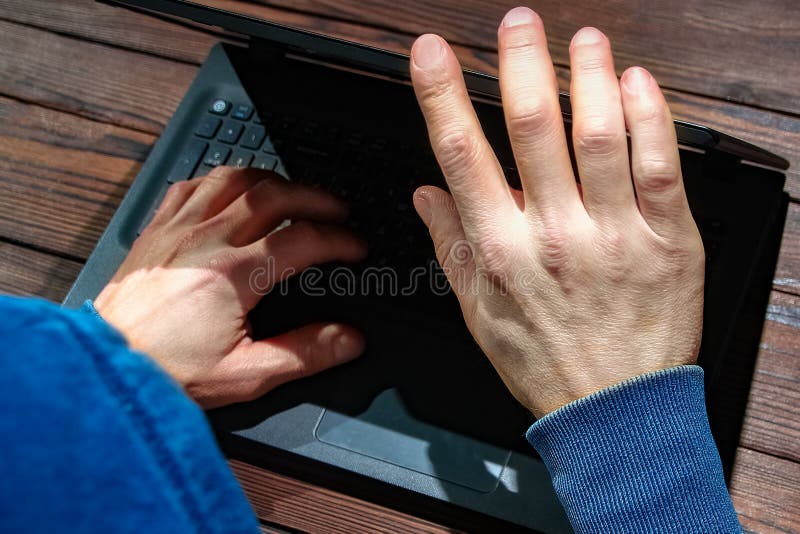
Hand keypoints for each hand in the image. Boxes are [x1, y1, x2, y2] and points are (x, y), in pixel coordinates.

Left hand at [95, 167, 366, 407]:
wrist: (104, 367)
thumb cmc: (167, 372)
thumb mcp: (245, 375)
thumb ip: (304, 354)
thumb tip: (348, 339)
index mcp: (232, 276)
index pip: (303, 239)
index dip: (340, 240)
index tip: (357, 247)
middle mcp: (205, 242)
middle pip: (274, 195)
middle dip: (316, 197)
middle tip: (338, 209)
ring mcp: (177, 230)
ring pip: (233, 178)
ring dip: (272, 179)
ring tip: (293, 191)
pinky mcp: (155, 231)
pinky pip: (191, 185)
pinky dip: (221, 180)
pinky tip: (232, 190)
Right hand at [409, 8, 704, 416]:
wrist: (615, 411)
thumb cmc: (545, 362)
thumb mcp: (479, 313)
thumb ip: (450, 245)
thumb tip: (425, 194)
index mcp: (501, 249)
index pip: (461, 156)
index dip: (442, 96)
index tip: (431, 54)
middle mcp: (554, 235)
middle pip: (532, 130)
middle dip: (520, 64)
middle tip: (517, 23)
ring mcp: (614, 234)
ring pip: (599, 136)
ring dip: (587, 78)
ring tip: (580, 40)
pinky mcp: (668, 240)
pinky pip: (660, 167)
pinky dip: (649, 118)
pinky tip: (635, 85)